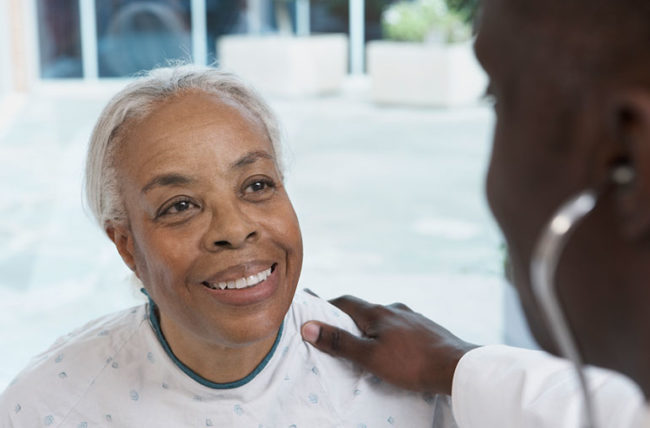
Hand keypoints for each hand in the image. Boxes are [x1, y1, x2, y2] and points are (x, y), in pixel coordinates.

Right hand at [301, 294, 478, 394]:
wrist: (458, 367)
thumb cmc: (411, 363)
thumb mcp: (370, 357)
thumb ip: (340, 342)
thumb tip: (308, 326)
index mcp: (378, 312)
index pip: (345, 301)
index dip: (326, 303)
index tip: (311, 303)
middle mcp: (395, 309)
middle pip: (364, 309)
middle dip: (348, 316)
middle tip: (335, 327)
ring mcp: (413, 317)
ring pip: (385, 318)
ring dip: (371, 325)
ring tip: (365, 341)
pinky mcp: (427, 329)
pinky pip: (401, 327)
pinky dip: (390, 333)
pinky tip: (395, 346)